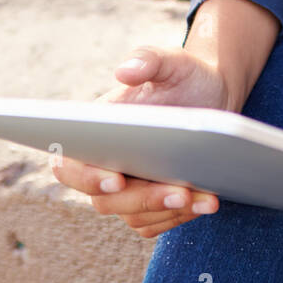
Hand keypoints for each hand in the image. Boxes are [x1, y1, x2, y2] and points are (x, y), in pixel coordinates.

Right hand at [51, 45, 233, 237]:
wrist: (213, 95)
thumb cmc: (185, 76)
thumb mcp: (173, 61)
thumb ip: (148, 59)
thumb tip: (124, 70)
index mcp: (97, 131)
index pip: (70, 164)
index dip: (85, 177)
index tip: (116, 178)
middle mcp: (105, 163)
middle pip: (106, 201)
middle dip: (143, 199)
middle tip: (180, 192)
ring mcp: (127, 188)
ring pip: (134, 216)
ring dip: (168, 211)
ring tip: (205, 197)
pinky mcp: (150, 204)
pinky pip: (156, 223)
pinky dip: (179, 217)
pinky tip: (206, 201)